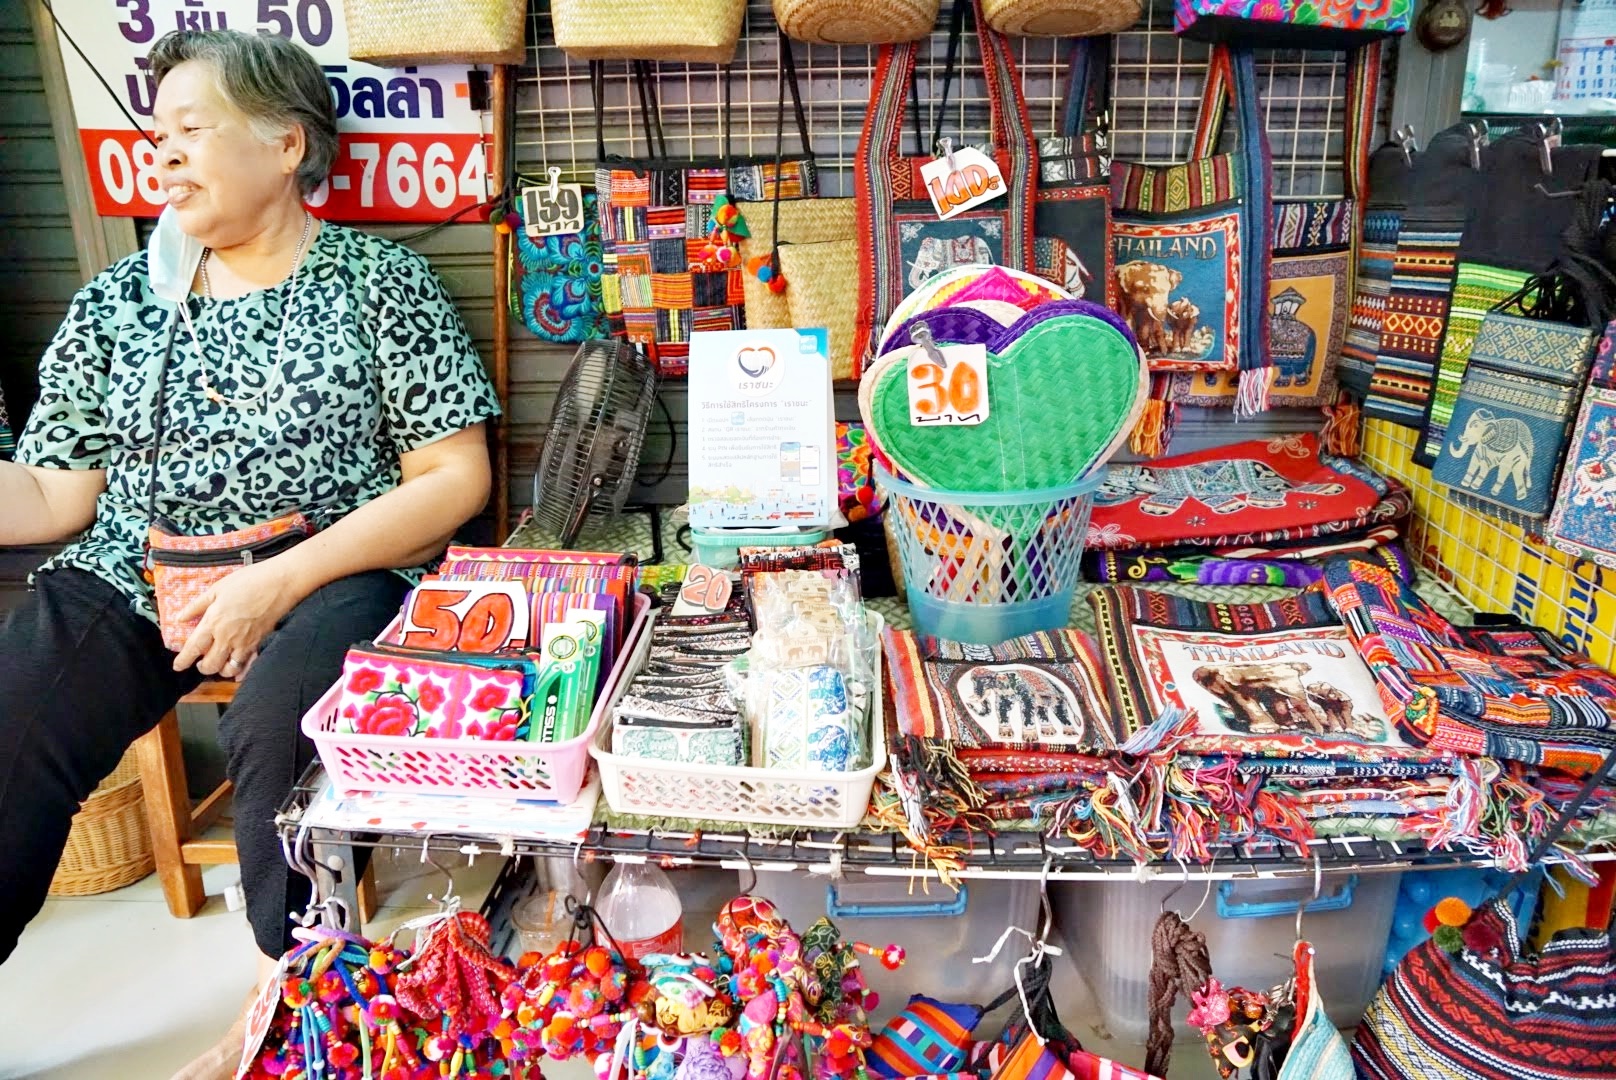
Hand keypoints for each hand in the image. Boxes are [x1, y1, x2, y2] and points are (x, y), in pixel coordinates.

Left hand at [172, 561, 301, 676]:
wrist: (280, 582)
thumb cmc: (249, 581)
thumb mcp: (217, 588)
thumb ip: (197, 606)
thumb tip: (180, 618)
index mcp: (213, 622)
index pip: (193, 648)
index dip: (183, 660)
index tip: (178, 666)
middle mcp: (227, 637)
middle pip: (210, 665)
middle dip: (202, 667)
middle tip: (200, 664)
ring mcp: (245, 643)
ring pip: (229, 669)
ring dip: (221, 670)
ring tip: (219, 664)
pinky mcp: (261, 643)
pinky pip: (249, 665)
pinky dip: (242, 672)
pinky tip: (238, 672)